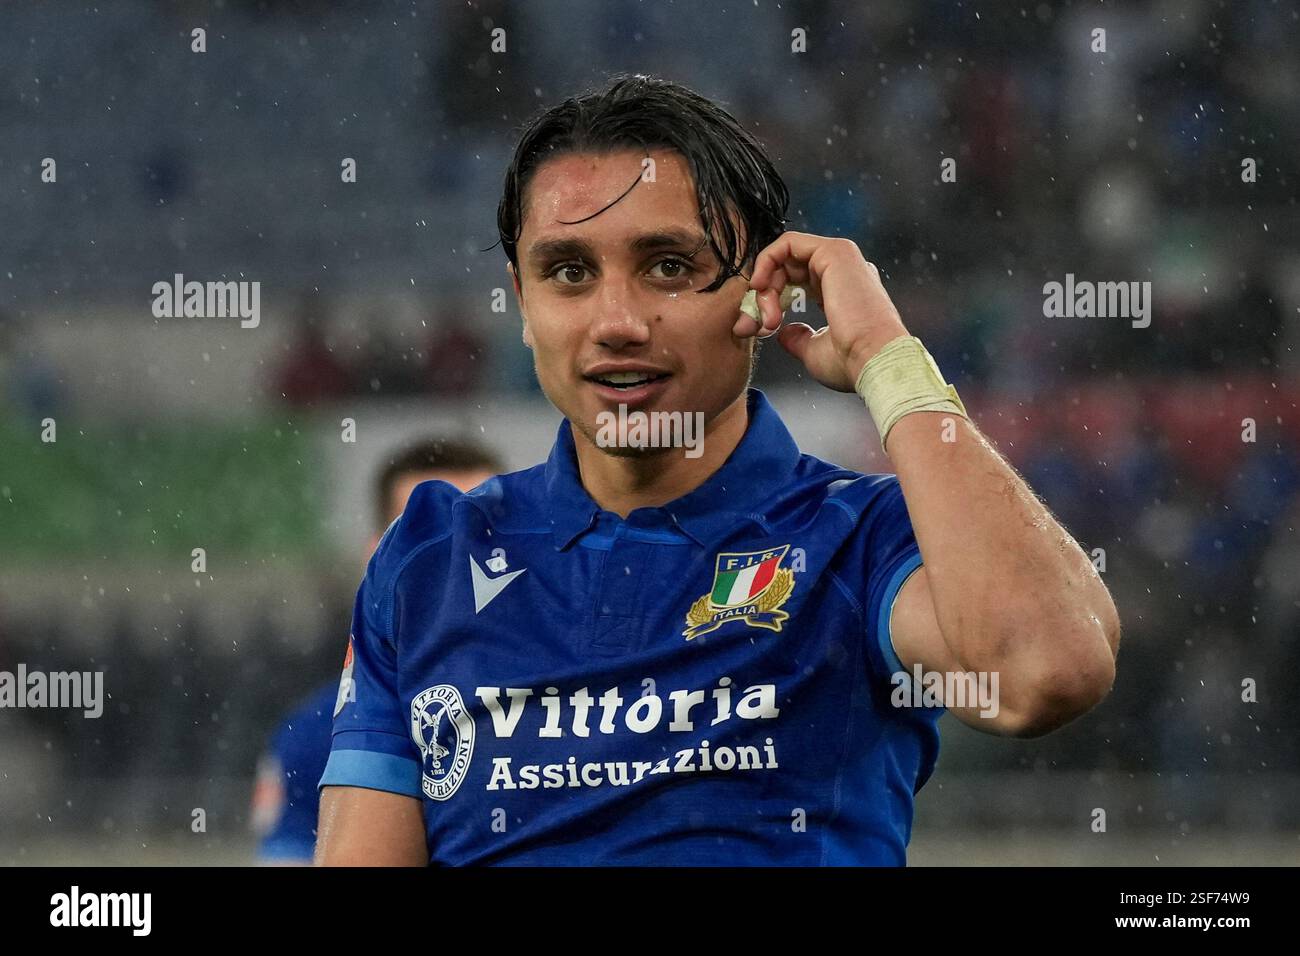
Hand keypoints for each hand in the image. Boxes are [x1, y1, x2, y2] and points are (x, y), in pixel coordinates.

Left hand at [733, 232, 910, 392]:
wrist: (874, 361)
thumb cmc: (853, 362)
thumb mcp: (815, 352)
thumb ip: (798, 338)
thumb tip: (783, 332)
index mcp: (842, 291)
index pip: (796, 285)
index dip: (770, 303)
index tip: (756, 328)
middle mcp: (843, 272)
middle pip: (786, 271)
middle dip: (761, 298)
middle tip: (752, 326)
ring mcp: (840, 258)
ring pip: (784, 258)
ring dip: (765, 287)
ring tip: (766, 318)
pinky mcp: (834, 252)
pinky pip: (788, 243)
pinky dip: (767, 261)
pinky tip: (760, 286)